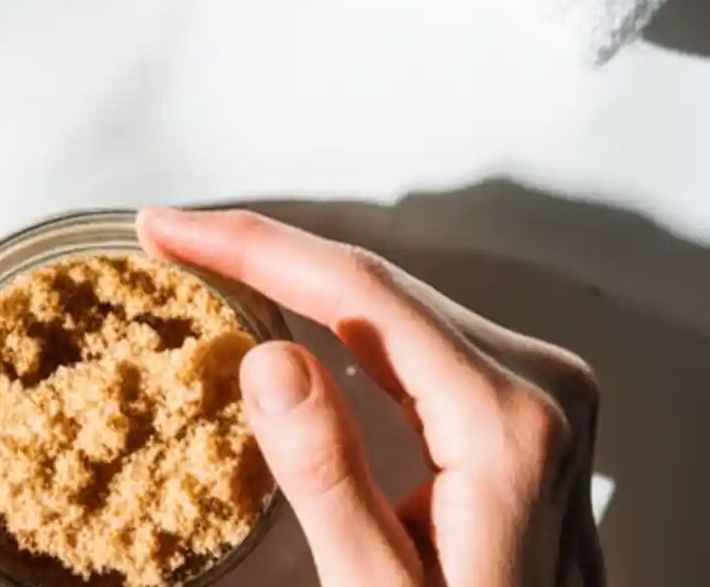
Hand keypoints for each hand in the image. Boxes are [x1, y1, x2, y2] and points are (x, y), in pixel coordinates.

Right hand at [137, 208, 604, 586]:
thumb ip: (328, 479)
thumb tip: (269, 358)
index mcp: (504, 421)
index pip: (360, 295)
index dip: (256, 248)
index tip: (172, 230)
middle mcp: (536, 382)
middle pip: (376, 286)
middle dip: (266, 254)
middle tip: (172, 240)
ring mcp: (537, 386)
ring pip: (392, 303)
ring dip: (299, 280)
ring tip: (215, 265)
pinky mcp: (523, 399)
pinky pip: (416, 335)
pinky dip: (343, 317)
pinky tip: (293, 307)